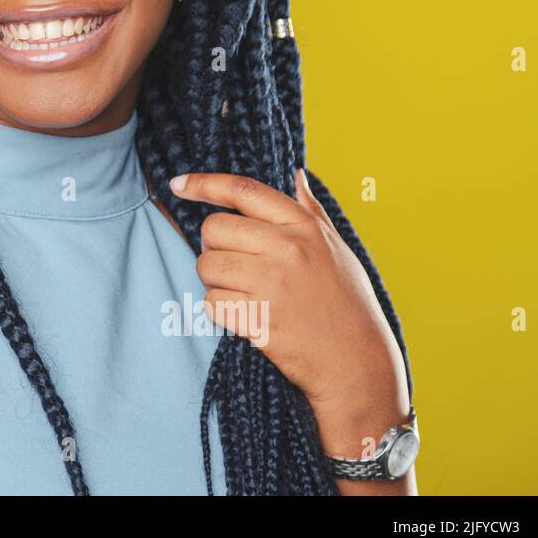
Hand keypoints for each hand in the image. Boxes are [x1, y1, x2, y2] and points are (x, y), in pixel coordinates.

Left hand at [169, 168, 407, 418]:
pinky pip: (211, 303)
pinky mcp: (257, 317)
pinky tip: (247, 315)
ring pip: (207, 266)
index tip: (179, 184)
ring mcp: (271, 283)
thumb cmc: (347, 303)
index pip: (244, 190)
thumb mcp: (336, 248)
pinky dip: (221, 310)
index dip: (205, 184)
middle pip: (214, 229)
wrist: (357, 363)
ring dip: (215, 281)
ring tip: (245, 293)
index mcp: (304, 226)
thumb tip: (295, 173)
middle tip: (235, 265)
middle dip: (214, 247)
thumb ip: (310, 210)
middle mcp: (286, 248)